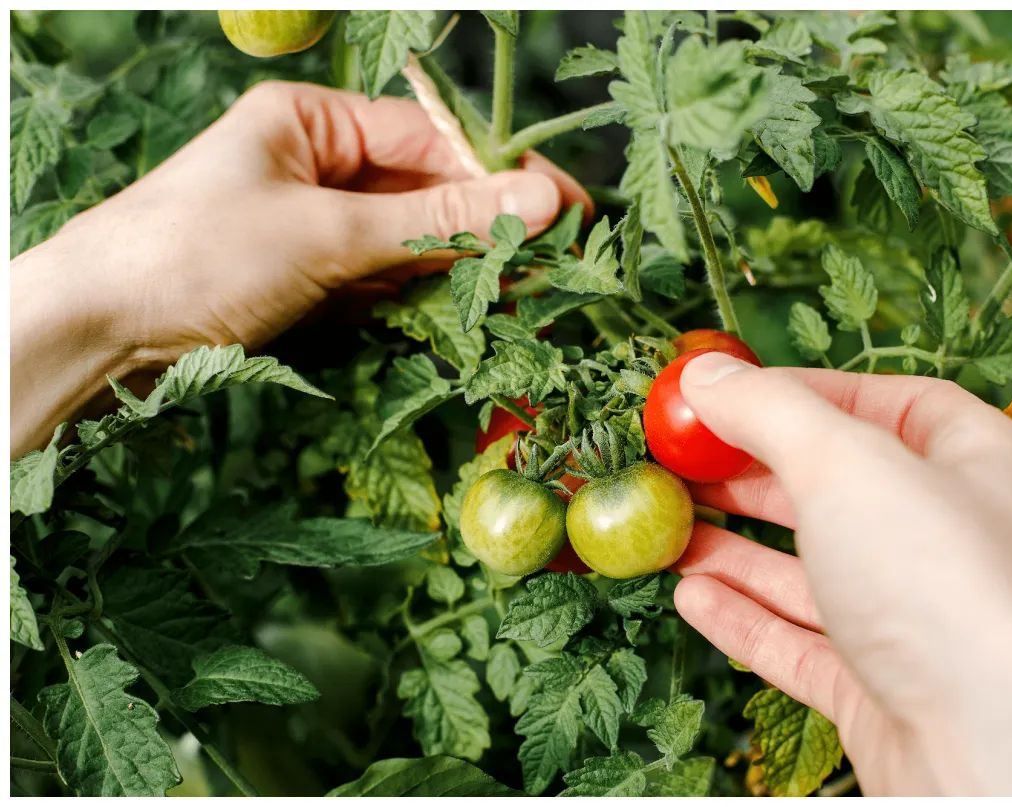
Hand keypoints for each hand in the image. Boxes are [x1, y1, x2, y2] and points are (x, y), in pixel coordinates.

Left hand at [11, 81, 587, 455]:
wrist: (93, 333)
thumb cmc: (197, 256)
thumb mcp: (328, 234)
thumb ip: (438, 222)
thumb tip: (538, 201)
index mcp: (310, 122)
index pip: (428, 141)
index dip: (499, 177)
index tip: (564, 210)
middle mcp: (313, 165)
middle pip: (422, 192)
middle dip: (482, 230)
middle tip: (551, 264)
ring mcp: (307, 226)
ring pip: (405, 243)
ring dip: (455, 271)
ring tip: (516, 299)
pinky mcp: (301, 280)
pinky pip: (378, 282)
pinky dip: (415, 302)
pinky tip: (458, 319)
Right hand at [670, 354, 1011, 794]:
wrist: (999, 748)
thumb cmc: (944, 579)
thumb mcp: (845, 462)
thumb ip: (768, 411)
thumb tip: (704, 373)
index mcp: (967, 457)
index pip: (880, 403)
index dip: (800, 392)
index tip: (725, 394)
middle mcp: (945, 534)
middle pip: (834, 487)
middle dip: (752, 474)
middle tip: (679, 463)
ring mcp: (913, 617)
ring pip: (810, 570)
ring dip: (736, 549)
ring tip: (670, 529)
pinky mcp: (881, 688)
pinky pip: (799, 642)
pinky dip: (744, 618)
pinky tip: (692, 596)